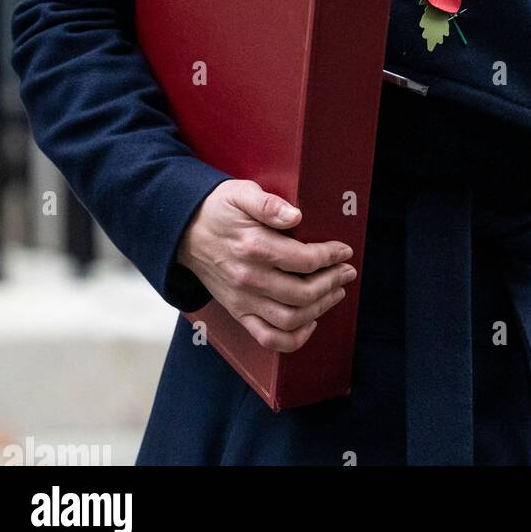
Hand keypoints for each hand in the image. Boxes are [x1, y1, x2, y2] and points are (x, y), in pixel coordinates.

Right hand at [175, 179, 356, 352]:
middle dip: (332, 282)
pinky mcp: (238, 312)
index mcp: (253, 247)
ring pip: (290, 319)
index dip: (331, 256)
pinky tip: (310, 323)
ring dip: (320, 308)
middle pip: (302, 293)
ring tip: (336, 292)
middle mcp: (249, 278)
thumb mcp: (241, 193)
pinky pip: (268, 338)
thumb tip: (295, 216)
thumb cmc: (218, 209)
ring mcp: (243, 300)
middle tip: (346, 271)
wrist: (183, 231)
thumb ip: (269, 204)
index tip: (344, 250)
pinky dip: (294, 338)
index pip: (304, 259)